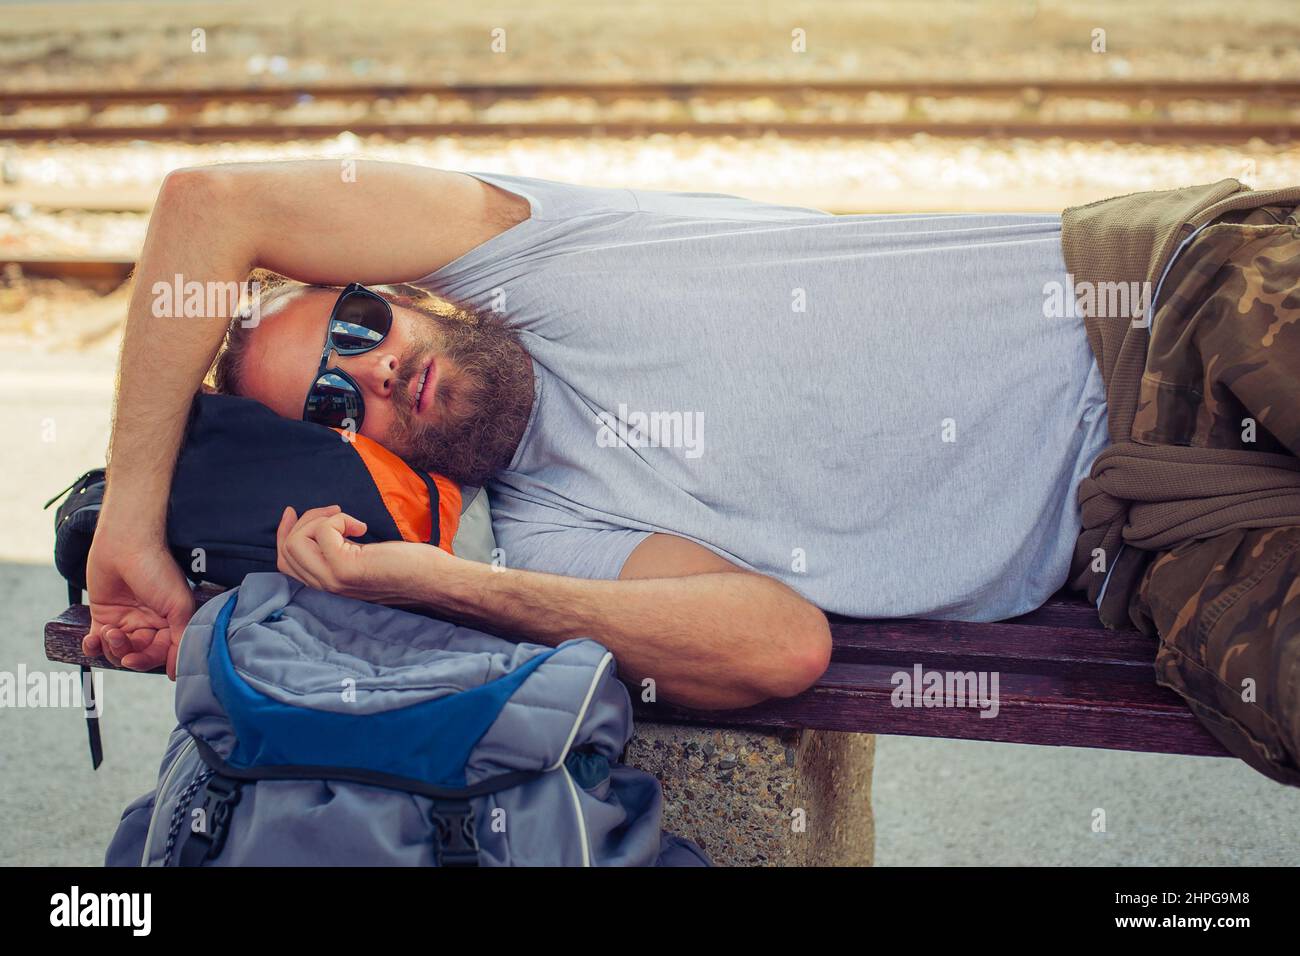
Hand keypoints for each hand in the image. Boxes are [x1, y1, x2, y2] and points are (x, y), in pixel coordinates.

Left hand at [83, 532, 194, 679]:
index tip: (137, 659)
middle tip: (120, 639)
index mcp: (171, 623)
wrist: (126, 544)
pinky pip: (97, 643)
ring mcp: (127, 622)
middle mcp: (150, 625)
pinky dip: (92, 647)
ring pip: (118, 652)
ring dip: (110, 646)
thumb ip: (181, 638)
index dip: (150, 660)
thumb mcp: (178, 605)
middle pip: (139, 655)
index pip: (163, 653)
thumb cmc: (157, 570)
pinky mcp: (104, 616)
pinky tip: (92, 640)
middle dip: (128, 652)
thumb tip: (176, 672)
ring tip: (109, 630)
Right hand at [275, 505, 444, 605]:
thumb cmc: (408, 566)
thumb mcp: (364, 559)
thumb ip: (340, 551)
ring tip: (347, 518)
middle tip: (333, 511)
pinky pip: (323, 531)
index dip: (285, 534)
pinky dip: (339, 519)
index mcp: (328, 583)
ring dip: (319, 518)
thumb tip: (324, 528)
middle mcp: (326, 585)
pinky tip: (362, 527)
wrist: (433, 580)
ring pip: (297, 542)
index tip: (292, 512)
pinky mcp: (345, 567)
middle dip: (303, 521)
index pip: (286, 563)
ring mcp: (333, 578)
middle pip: (287, 551)